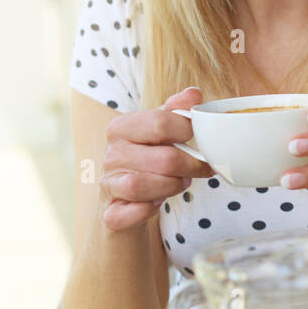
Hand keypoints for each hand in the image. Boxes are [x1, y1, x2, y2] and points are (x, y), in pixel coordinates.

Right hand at [99, 87, 215, 231]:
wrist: (128, 193)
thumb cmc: (150, 154)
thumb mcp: (163, 128)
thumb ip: (177, 109)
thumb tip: (193, 94)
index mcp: (122, 127)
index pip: (160, 123)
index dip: (187, 131)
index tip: (197, 139)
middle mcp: (111, 154)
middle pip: (163, 159)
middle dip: (190, 166)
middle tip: (199, 169)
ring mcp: (108, 183)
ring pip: (143, 186)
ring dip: (172, 187)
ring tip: (180, 183)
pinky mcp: (110, 212)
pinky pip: (125, 214)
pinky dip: (145, 211)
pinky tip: (156, 204)